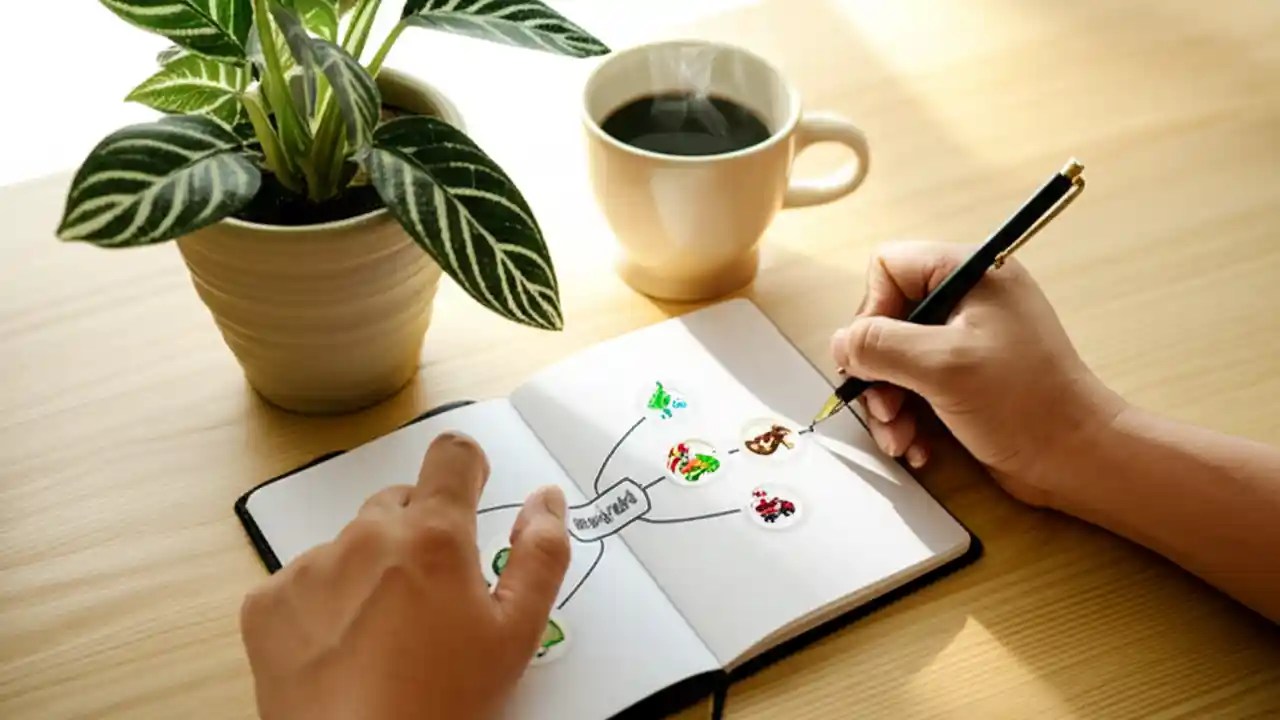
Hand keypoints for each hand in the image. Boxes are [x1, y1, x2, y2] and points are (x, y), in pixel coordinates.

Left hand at [239, 432, 571, 719]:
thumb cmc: (442, 705)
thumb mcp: (516, 635)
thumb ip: (541, 555)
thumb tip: (545, 501)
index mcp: (433, 536)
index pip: (450, 455)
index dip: (465, 465)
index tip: (468, 484)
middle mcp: (367, 538)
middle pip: (399, 504)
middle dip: (419, 534)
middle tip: (433, 595)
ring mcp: (310, 568)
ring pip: (350, 545)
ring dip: (370, 570)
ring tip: (386, 634)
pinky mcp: (267, 603)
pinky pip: (302, 581)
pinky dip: (323, 604)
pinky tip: (343, 649)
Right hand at [830, 241, 1124, 507]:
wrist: (1078, 458)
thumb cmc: (1026, 404)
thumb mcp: (942, 367)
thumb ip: (880, 346)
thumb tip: (840, 342)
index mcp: (969, 274)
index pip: (889, 267)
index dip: (871, 311)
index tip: (874, 355)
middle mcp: (967, 300)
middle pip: (886, 319)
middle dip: (876, 370)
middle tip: (884, 407)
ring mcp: (966, 340)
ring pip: (895, 359)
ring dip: (888, 403)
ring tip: (899, 438)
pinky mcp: (967, 376)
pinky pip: (915, 386)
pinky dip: (909, 417)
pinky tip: (917, 445)